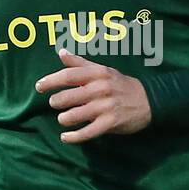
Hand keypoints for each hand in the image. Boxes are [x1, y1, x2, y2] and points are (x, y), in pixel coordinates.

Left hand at [35, 48, 151, 143]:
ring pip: (74, 115)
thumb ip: (81, 63)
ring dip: (64, 119)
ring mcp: (105, 106)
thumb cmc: (121, 85)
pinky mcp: (110, 123)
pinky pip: (87, 132)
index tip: (38, 86)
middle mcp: (100, 88)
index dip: (50, 81)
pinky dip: (73, 137)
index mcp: (97, 73)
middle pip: (68, 96)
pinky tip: (65, 137)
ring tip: (63, 119)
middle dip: (56, 102)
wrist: (149, 101)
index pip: (68, 75)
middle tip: (54, 104)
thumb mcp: (103, 70)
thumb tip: (61, 52)